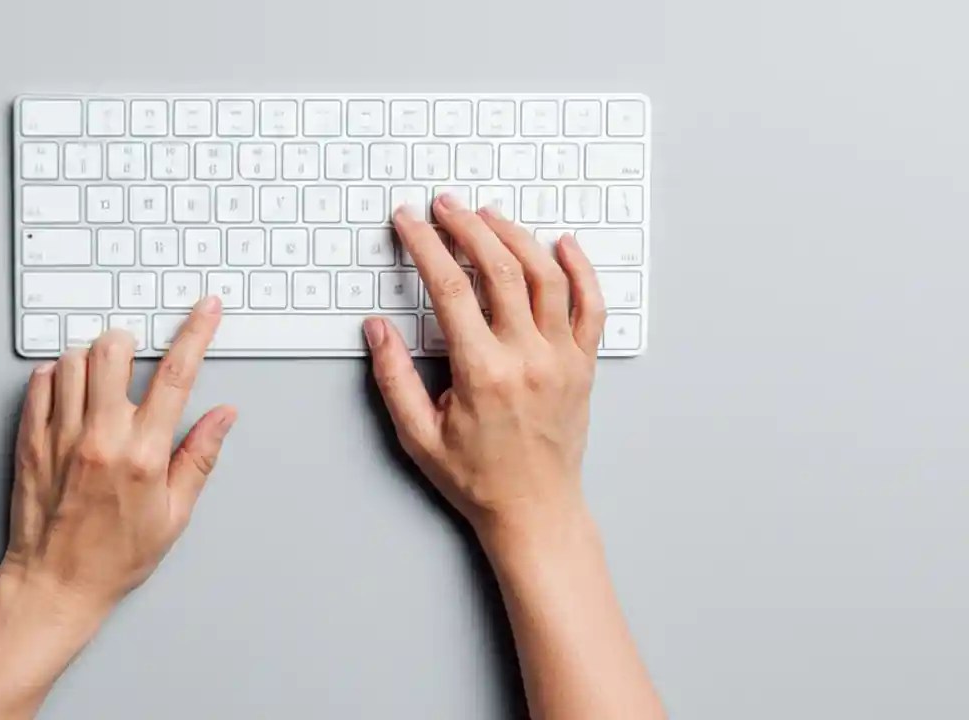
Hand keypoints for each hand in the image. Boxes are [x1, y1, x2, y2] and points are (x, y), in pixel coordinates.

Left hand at [0, 299, 234, 719]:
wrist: (53, 585)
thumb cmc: (114, 557)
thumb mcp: (175, 515)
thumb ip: (199, 457)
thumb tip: (223, 416)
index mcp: (143, 456)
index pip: (176, 376)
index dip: (196, 333)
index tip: (206, 308)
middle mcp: (100, 439)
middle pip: (113, 351)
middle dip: (127, 341)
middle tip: (131, 355)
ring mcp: (60, 438)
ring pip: (72, 360)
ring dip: (91, 359)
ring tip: (99, 382)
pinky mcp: (29, 442)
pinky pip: (39, 383)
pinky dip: (56, 377)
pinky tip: (70, 397)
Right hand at [365, 195, 605, 538]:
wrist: (535, 511)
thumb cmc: (477, 479)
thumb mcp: (418, 435)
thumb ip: (393, 377)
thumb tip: (377, 328)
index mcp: (482, 372)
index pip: (449, 288)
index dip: (425, 245)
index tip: (410, 222)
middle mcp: (527, 357)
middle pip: (499, 268)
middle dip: (467, 227)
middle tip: (445, 206)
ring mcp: (562, 358)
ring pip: (545, 276)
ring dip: (515, 236)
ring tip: (488, 216)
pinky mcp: (584, 365)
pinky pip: (591, 305)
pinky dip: (580, 269)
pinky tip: (562, 244)